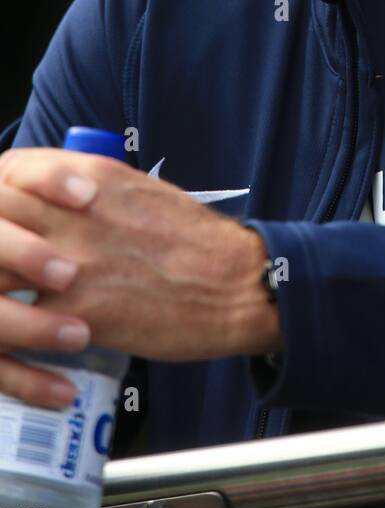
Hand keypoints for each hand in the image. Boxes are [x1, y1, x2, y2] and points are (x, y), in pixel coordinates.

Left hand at [0, 147, 277, 408]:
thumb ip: (92, 190)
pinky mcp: (80, 313)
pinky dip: (16, 330)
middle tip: (3, 262)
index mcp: (92, 177)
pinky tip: (25, 336)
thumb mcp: (140, 191)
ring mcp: (73, 264)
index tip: (3, 213)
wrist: (237, 284)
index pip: (10, 172)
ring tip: (10, 299)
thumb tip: (57, 198)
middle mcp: (75, 215)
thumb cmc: (196, 241)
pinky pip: (19, 324)